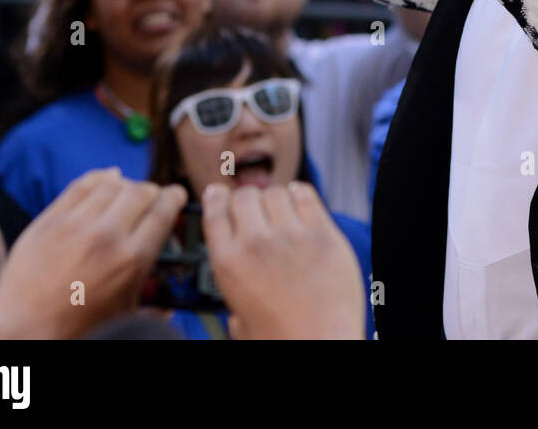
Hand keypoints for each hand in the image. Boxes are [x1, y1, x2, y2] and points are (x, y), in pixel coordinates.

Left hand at [0, 169, 186, 338]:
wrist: (23, 332)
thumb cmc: (74, 329)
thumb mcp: (125, 315)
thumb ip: (151, 305)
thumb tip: (169, 309)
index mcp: (131, 261)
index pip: (163, 211)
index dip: (175, 198)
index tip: (177, 195)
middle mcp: (106, 237)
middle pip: (141, 192)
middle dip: (152, 191)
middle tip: (154, 196)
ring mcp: (74, 226)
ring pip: (112, 185)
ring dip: (127, 185)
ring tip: (129, 191)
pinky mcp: (49, 221)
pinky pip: (80, 186)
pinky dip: (98, 177)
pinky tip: (106, 179)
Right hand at [201, 182, 364, 338]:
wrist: (322, 344)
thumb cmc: (284, 339)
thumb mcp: (240, 320)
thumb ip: (235, 296)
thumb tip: (238, 303)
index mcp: (229, 264)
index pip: (214, 212)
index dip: (216, 197)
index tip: (218, 192)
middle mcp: (257, 243)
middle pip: (244, 195)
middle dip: (247, 199)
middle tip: (255, 207)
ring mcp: (292, 235)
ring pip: (276, 192)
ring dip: (275, 198)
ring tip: (280, 209)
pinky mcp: (323, 233)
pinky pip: (306, 196)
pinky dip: (300, 193)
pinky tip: (299, 200)